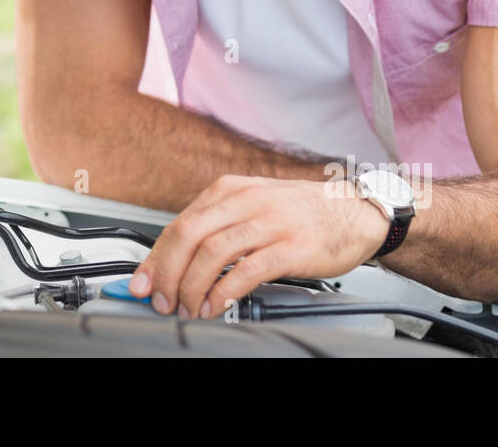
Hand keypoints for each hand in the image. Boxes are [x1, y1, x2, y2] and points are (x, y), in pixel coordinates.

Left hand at [126, 174, 387, 318]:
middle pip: (189, 234)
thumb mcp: (253, 206)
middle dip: (168, 272)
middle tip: (162, 300)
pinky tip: (216, 305)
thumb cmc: (301, 213)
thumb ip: (217, 226)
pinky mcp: (291, 247)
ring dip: (193, 286)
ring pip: (213, 252)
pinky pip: (247, 270)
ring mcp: (270, 222)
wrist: (355, 213)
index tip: (143, 283)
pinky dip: (224, 291)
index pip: (180, 223)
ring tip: (188, 308)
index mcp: (230, 190)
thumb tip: (176, 260)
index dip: (157, 257)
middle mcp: (246, 201)